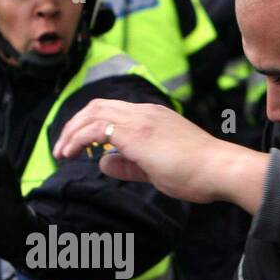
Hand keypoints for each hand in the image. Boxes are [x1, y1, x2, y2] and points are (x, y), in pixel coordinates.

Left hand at [53, 99, 268, 211]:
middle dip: (74, 125)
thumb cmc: (197, 172)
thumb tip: (103, 162)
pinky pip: (96, 129)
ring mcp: (141, 119)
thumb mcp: (155, 169)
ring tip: (60, 152)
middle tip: (61, 148)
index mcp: (152, 117)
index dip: (89, 125)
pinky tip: (71, 153)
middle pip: (97, 106)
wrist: (219, 169)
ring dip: (71, 131)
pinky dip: (78, 139)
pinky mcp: (136, 133)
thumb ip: (128, 164)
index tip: (77, 146)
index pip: (112, 110)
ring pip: (93, 113)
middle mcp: (144, 112)